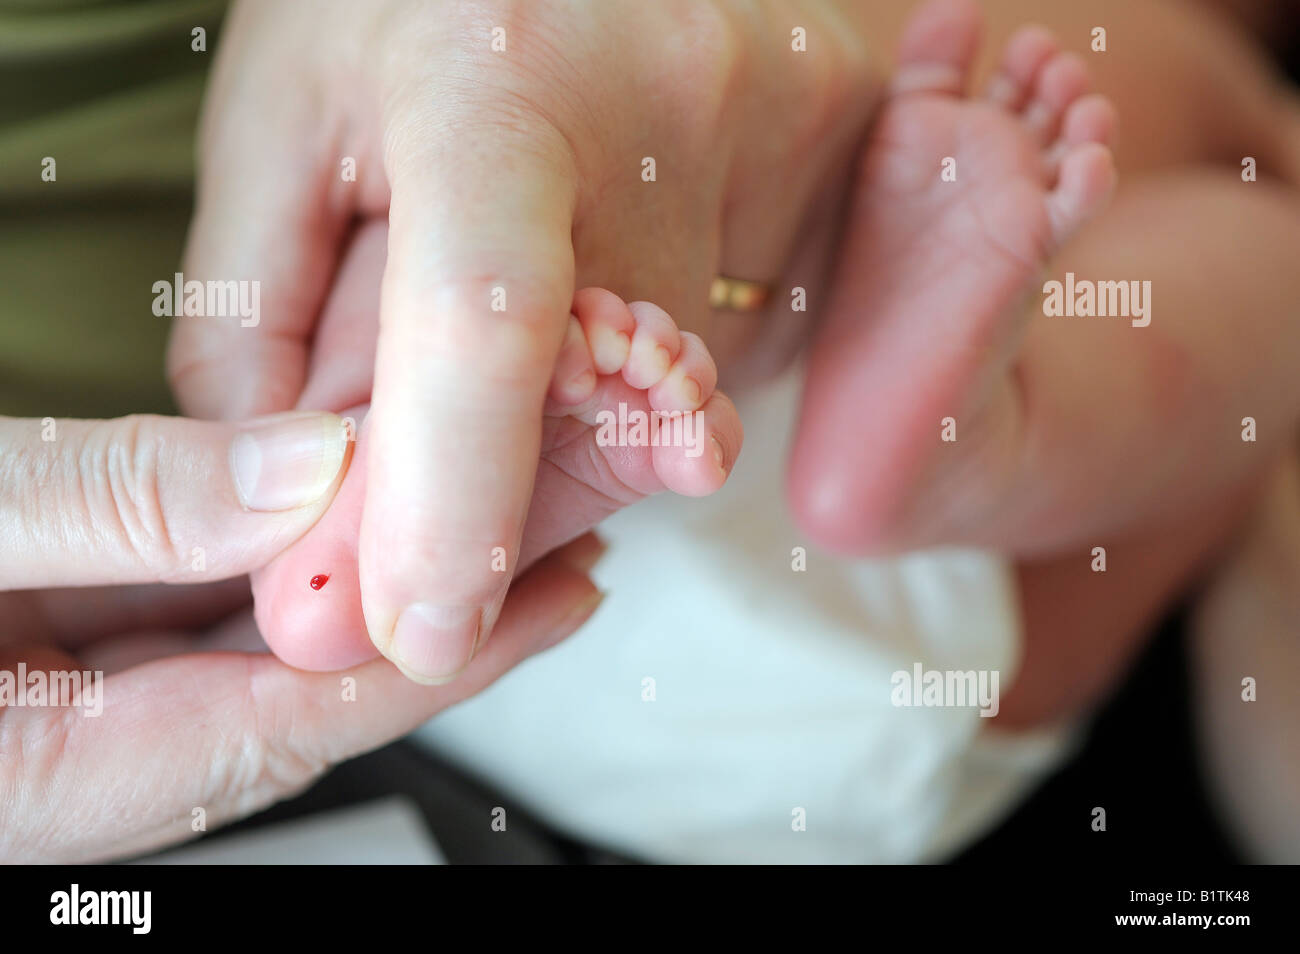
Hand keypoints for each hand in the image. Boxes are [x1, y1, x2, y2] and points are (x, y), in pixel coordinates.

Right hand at [0, 412, 600, 860]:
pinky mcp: (27, 652)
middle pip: (292, 690)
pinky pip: (169, 608)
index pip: (303, 724)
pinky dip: (247, 547)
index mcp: (44, 785)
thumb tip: (307, 470)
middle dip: (414, 607)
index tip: (553, 596)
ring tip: (444, 497)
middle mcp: (66, 766)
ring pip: (238, 643)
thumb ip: (119, 505)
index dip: (444, 658)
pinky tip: (317, 489)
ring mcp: (48, 708)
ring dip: (341, 567)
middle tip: (530, 530)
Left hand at [167, 0, 878, 678]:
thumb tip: (310, 514)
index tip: (418, 630)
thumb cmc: (405, 5)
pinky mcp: (828, 175)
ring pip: (659, 394)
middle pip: (588, 399)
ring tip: (518, 299)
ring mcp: (774, 141)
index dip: (455, 496)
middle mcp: (665, 106)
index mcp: (493, 74)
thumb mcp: (285, 123)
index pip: (486, 315)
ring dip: (564, 423)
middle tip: (421, 483)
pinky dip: (637, 377)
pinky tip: (597, 291)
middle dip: (498, 489)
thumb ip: (266, 326)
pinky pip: (721, 349)